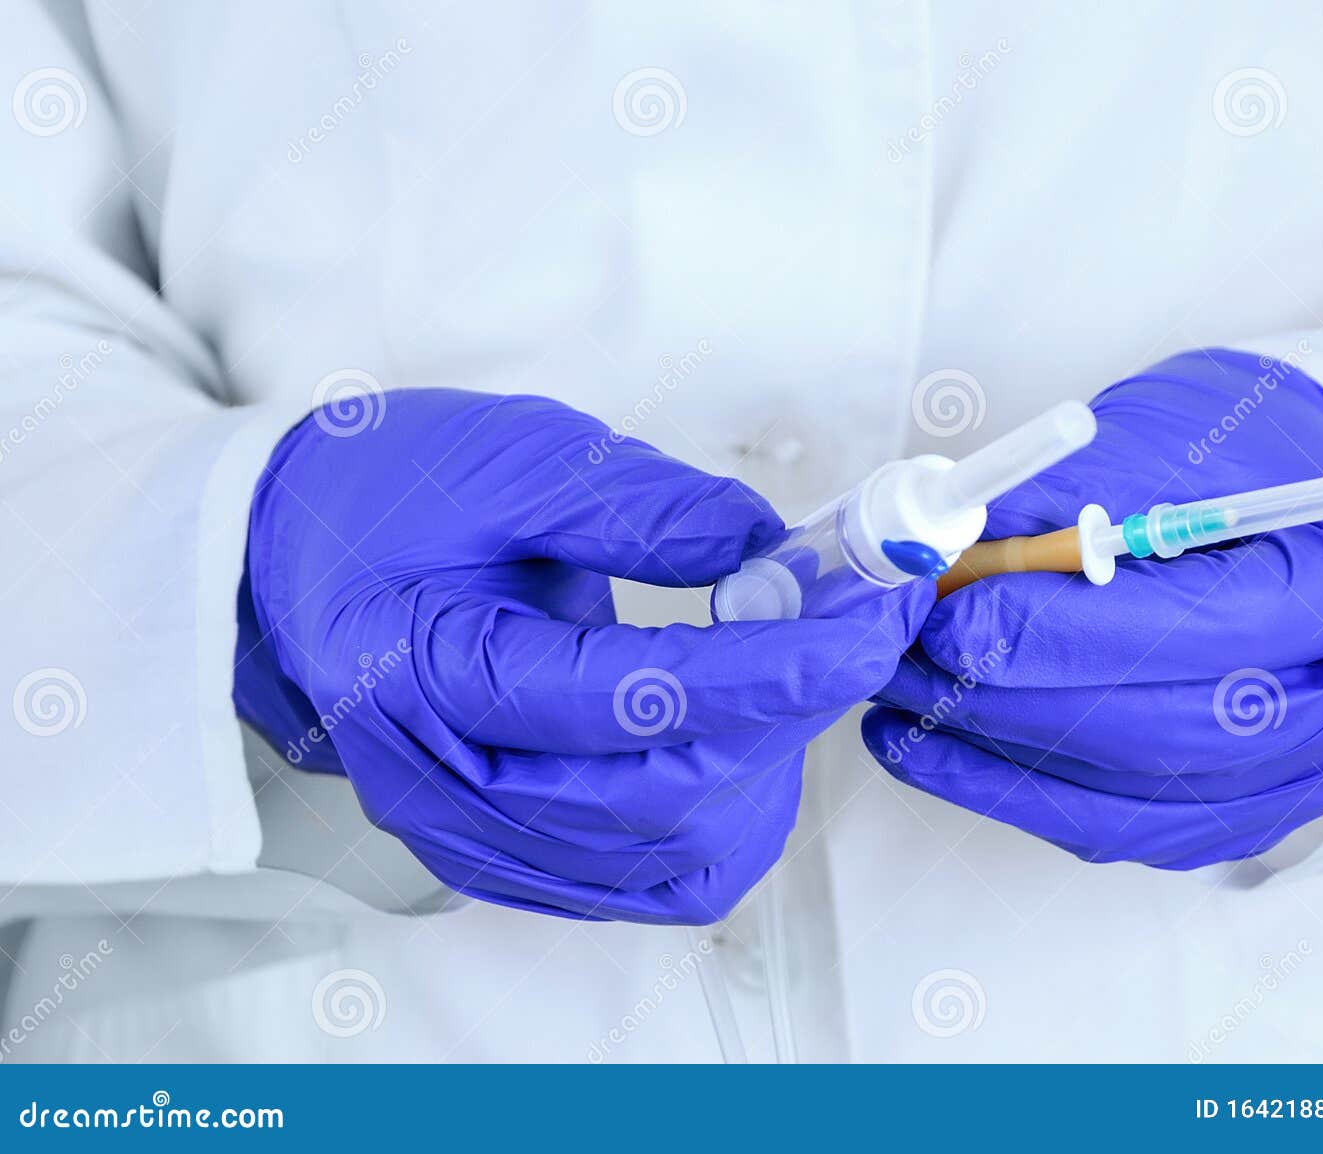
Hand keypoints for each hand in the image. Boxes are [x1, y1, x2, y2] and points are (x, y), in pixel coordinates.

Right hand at [236, 388, 924, 922]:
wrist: (296, 561)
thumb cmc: (388, 495)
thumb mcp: (513, 457)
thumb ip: (645, 507)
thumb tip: (777, 558)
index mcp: (417, 671)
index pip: (623, 701)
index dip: (763, 670)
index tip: (861, 621)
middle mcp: (439, 787)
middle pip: (657, 798)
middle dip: (785, 715)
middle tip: (859, 628)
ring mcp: (473, 841)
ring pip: (667, 859)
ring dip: (764, 770)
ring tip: (793, 671)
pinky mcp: (510, 860)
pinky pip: (649, 883)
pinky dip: (724, 821)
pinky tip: (744, 743)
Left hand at [864, 349, 1322, 868]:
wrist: (1300, 512)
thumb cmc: (1250, 456)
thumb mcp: (1181, 430)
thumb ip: (1079, 490)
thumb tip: (953, 548)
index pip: (1210, 633)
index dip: (1069, 634)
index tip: (958, 613)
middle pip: (1165, 734)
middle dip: (1013, 697)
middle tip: (910, 651)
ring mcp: (1299, 781)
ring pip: (1124, 796)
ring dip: (992, 745)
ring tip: (899, 686)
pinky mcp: (1229, 818)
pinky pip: (1105, 825)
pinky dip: (1004, 786)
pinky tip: (924, 747)